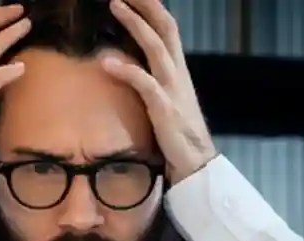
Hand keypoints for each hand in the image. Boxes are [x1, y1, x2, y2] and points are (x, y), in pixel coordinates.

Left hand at [101, 0, 217, 184]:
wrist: (197, 162)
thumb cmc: (178, 133)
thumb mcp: (167, 99)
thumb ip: (154, 79)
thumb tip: (133, 65)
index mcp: (178, 69)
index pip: (167, 28)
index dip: (152, 8)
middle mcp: (177, 72)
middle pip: (165, 28)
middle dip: (146, 6)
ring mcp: (172, 89)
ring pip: (156, 47)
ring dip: (134, 24)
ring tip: (114, 6)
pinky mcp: (164, 108)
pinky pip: (144, 84)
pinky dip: (126, 70)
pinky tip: (106, 62)